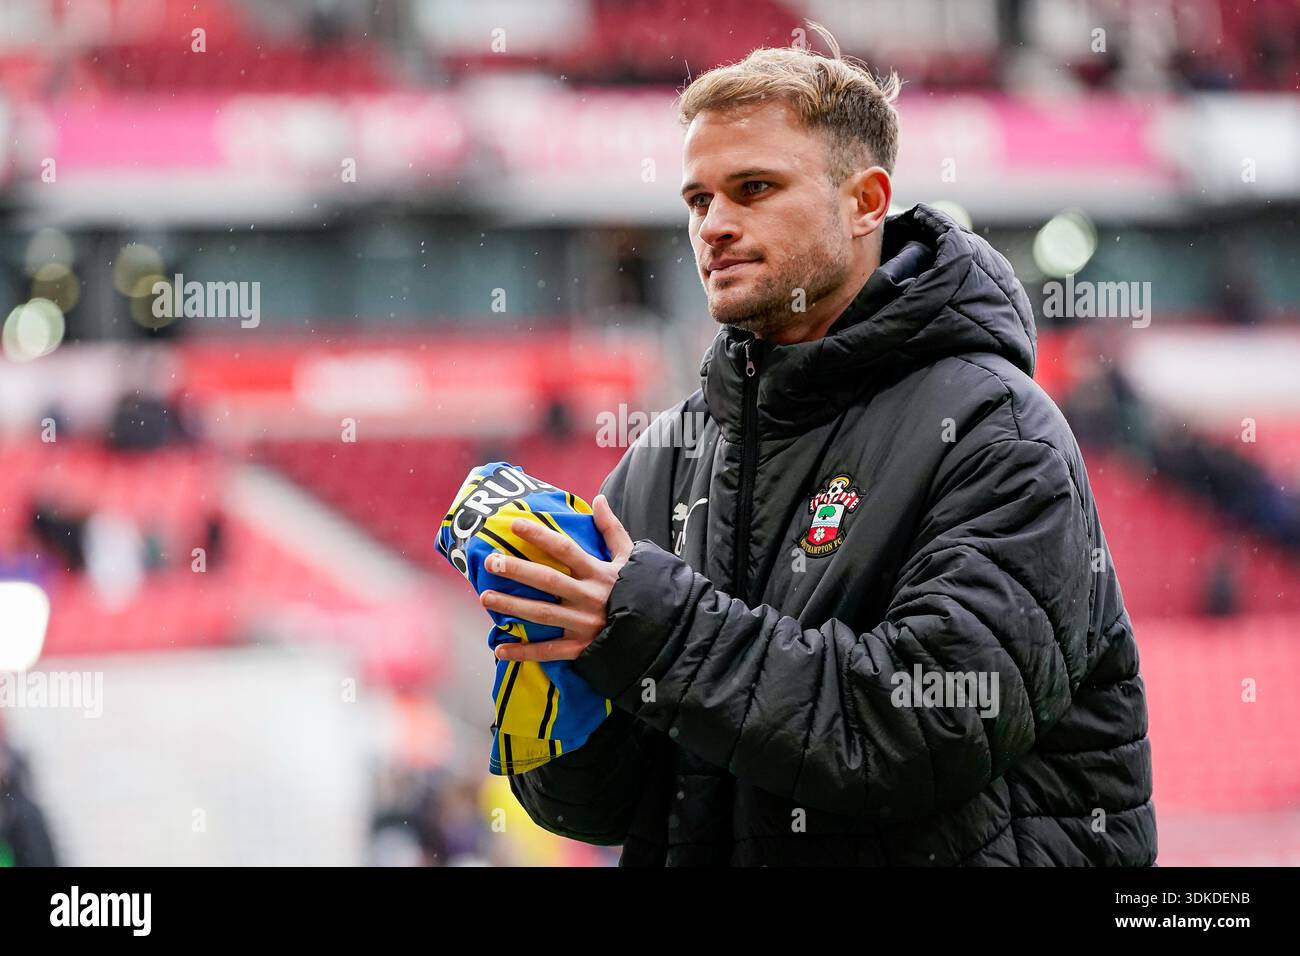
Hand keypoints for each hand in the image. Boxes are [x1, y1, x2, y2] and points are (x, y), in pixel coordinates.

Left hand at [480, 494, 633, 661]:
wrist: (661, 633)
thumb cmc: (643, 591)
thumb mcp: (632, 558)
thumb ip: (612, 530)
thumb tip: (599, 498)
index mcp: (600, 573)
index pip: (565, 549)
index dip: (540, 536)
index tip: (514, 525)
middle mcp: (589, 597)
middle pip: (548, 580)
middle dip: (518, 570)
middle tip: (490, 562)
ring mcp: (584, 624)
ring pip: (543, 614)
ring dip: (512, 606)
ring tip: (486, 598)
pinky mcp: (582, 648)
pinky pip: (549, 651)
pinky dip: (524, 651)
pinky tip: (499, 648)